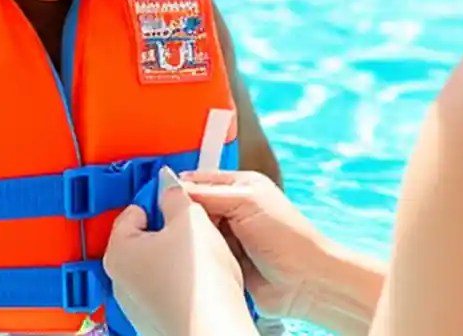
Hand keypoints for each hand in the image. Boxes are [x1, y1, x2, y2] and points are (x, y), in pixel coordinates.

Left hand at [103, 168, 249, 335]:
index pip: (132, 211)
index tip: (172, 196)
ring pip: (155, 266)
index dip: (156, 199)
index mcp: (118, 251)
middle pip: (142, 239)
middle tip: (192, 225)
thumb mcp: (191, 220)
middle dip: (167, 230)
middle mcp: (120, 280)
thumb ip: (176, 197)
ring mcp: (137, 303)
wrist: (214, 330)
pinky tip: (202, 282)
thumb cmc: (198, 282)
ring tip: (201, 256)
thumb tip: (168, 186)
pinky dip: (181, 282)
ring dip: (176, 257)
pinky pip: (166, 290)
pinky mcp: (156, 319)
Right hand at [180, 170, 328, 319]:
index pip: (199, 179)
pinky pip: (200, 254)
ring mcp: (228, 236)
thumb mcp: (244, 202)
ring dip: (189, 237)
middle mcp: (232, 209)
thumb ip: (207, 193)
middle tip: (165, 221)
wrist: (305, 283)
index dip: (179, 186)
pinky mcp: (225, 260)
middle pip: (193, 206)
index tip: (156, 194)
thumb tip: (173, 186)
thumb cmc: (287, 237)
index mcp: (240, 186)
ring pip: (194, 232)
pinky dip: (195, 257)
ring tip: (179, 241)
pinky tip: (188, 259)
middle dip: (182, 214)